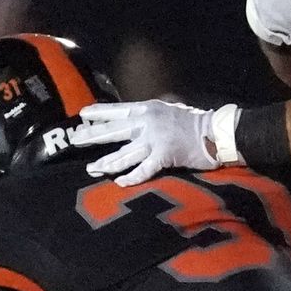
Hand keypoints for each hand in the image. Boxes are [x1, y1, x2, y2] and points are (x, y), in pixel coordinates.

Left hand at [73, 101, 219, 186]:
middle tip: (75, 140)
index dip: (99, 113)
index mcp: (148, 109)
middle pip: (114, 131)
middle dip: (93, 136)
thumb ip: (151, 112)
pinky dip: (131, 177)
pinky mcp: (164, 156)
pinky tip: (120, 183)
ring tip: (91, 168)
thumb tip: (135, 114)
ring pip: (125, 154)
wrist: (215, 132)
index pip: (118, 110)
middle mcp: (148, 123)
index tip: (82, 115)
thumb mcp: (169, 108)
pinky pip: (143, 170)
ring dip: (107, 162)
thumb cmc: (194, 122)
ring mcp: (155, 140)